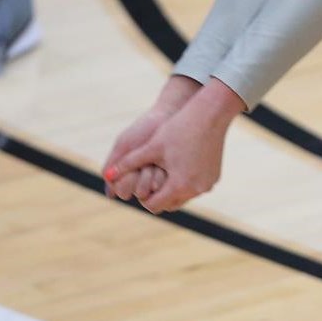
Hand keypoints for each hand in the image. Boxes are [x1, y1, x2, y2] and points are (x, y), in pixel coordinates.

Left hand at [110, 81, 246, 213]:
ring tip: (162, 173)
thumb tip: (106, 176)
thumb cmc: (178, 128)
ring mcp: (207, 185)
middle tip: (149, 180)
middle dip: (157, 196)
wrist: (211, 114)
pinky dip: (186, 183)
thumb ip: (129, 163)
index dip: (143, 197)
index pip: (154, 206)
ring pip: (183, 197)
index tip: (139, 183)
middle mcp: (195, 190)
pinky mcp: (215, 178)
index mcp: (178, 185)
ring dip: (172, 190)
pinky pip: (196, 188)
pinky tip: (179, 166)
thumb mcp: (151, 147)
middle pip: (169, 205)